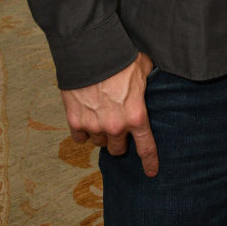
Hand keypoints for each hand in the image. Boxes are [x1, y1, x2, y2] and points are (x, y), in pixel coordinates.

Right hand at [60, 52, 158, 176]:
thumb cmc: (121, 58)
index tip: (151, 172)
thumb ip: (147, 83)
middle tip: (118, 128)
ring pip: (99, 143)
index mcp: (136, 116)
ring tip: (102, 117)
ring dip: (101, 134)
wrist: (92, 52)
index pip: (146, 148)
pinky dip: (83, 130)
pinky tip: (86, 117)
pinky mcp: (75, 121)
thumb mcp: (144, 68)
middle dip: (119, 141)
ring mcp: (94, 126)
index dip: (150, 162)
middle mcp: (115, 127)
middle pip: (118, 149)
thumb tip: (149, 81)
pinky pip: (80, 137)